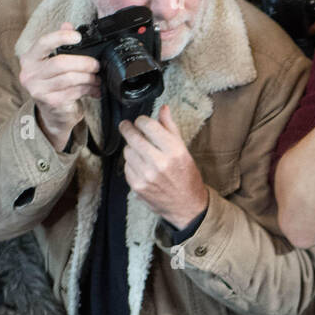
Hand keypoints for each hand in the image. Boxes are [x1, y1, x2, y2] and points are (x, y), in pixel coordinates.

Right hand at [18, 23, 99, 150]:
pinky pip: (73, 92)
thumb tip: (67, 25)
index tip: (78, 37)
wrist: (53, 114)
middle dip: (83, 63)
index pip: (43, 43)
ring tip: (97, 78)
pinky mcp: (50, 102)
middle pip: (60, 63)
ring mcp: (38, 89)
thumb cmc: (54, 84)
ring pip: (69, 79)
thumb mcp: (54, 62)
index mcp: (30, 58)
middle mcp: (30, 73)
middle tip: (96, 65)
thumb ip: (59, 44)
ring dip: (88, 78)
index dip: (60, 38)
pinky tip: (94, 89)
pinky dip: (87, 89)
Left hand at [120, 105, 208, 228]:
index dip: (141, 120)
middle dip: (128, 128)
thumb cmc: (187, 176)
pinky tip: (141, 167)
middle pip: (132, 136)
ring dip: (131, 148)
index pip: (147, 124)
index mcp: (174, 151)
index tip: (140, 122)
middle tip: (127, 127)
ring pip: (127, 151)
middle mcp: (159, 163)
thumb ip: (170, 128)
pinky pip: (126, 167)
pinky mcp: (138, 186)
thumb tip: (163, 108)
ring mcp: (147, 176)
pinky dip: (131, 164)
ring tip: (140, 152)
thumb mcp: (184, 150)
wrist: (188, 206)